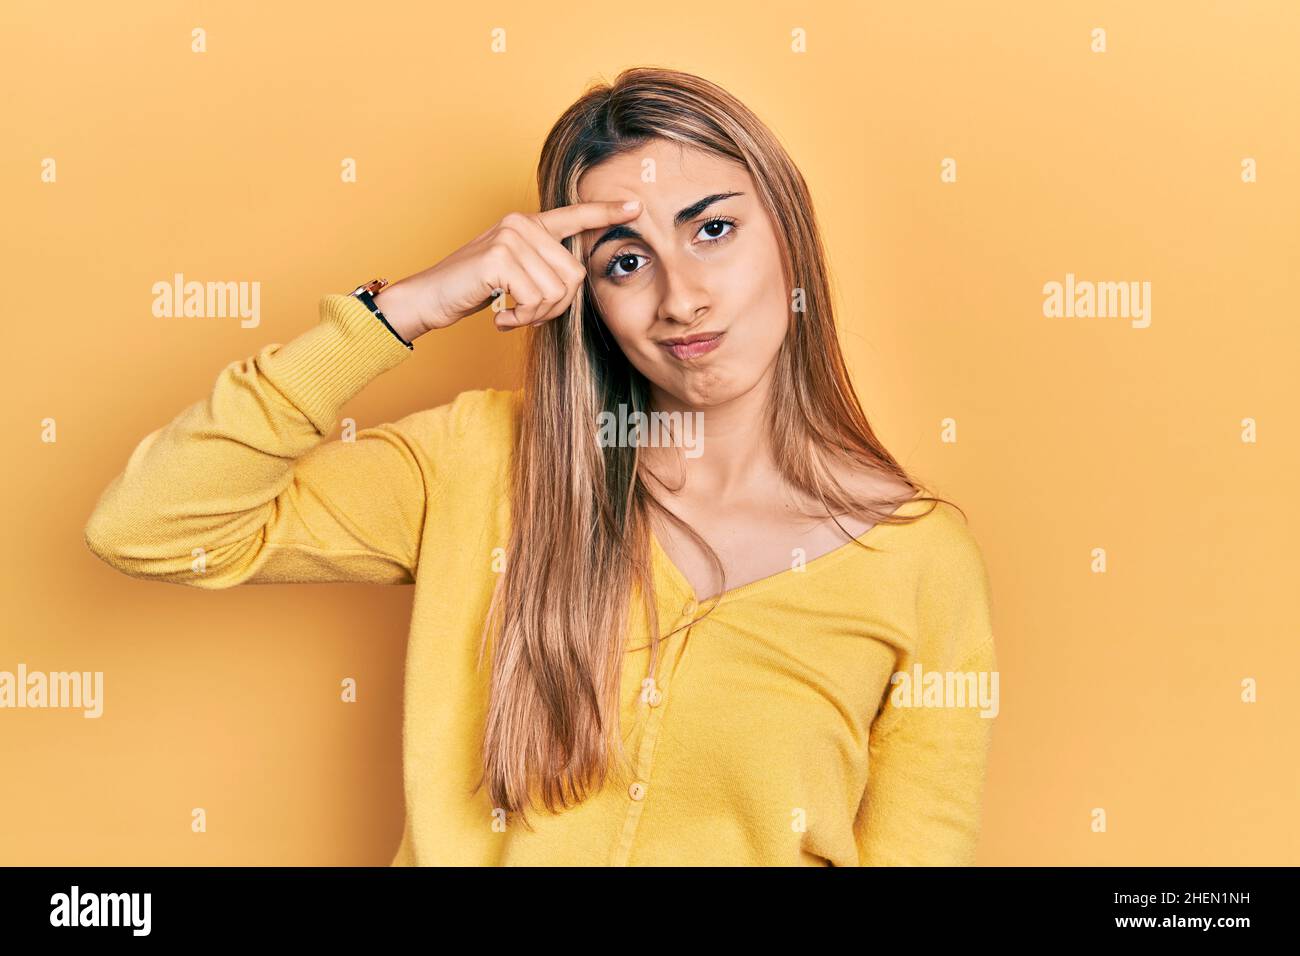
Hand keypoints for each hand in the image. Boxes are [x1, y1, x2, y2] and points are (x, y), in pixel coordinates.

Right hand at [373, 199, 641, 340]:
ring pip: (557, 293)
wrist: (428, 298)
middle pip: (573, 276)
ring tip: (510, 314)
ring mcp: (510, 238)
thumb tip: (576, 280)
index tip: (636, 209)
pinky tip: (500, 317)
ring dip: (535, 316)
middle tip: (525, 314)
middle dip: (555, 308)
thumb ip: (542, 267)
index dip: (605, 213)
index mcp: (528, 224)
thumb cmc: (473, 290)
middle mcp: (521, 224)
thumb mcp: (514, 274)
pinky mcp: (499, 258)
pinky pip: (536, 300)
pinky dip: (521, 319)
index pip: (573, 216)